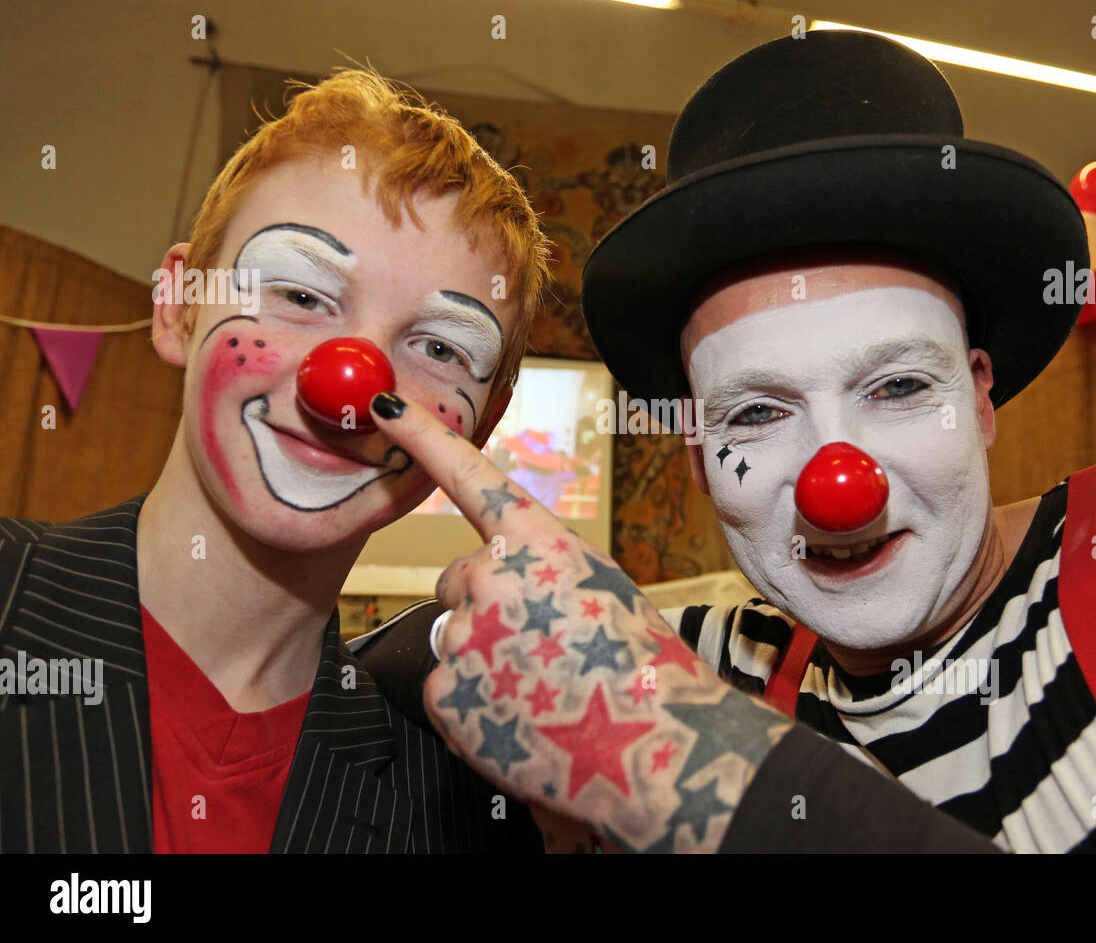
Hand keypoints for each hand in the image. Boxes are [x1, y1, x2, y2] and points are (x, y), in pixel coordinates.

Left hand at [370, 391, 794, 851]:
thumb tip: (508, 588)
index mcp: (540, 544)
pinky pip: (447, 689)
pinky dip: (475, 706)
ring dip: (482, 657)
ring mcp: (465, 636)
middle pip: (457, 579)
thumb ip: (545, 572)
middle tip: (536, 646)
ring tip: (539, 688)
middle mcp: (493, 578)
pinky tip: (520, 718)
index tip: (384, 403)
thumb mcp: (604, 592)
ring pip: (454, 636)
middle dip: (484, 605)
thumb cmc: (644, 670)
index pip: (469, 475)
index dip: (423, 434)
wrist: (653, 751)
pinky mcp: (445, 693)